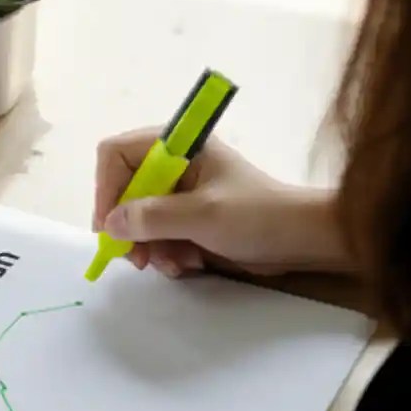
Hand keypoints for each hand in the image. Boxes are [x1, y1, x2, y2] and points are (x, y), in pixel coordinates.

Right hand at [93, 126, 351, 277]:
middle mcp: (174, 164)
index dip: (107, 189)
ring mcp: (181, 192)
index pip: (117, 154)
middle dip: (128, 227)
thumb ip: (152, 217)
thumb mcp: (202, 216)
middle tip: (136, 258)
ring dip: (148, 245)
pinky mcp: (189, 218)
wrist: (304, 241)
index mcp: (178, 145)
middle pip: (123, 189)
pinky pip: (157, 234)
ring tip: (172, 265)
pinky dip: (165, 252)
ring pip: (138, 217)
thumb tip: (110, 224)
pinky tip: (187, 264)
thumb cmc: (258, 217)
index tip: (109, 227)